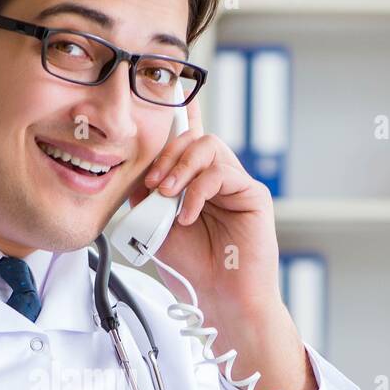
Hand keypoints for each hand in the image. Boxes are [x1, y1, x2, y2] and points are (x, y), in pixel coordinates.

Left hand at [126, 92, 279, 313]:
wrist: (218, 300)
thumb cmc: (191, 270)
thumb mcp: (156, 228)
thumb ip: (148, 197)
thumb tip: (136, 171)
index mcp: (196, 183)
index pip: (189, 140)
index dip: (182, 110)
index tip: (169, 89)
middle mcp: (218, 179)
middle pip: (193, 138)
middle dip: (166, 154)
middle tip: (152, 183)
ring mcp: (237, 185)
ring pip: (208, 147)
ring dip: (180, 167)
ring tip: (167, 195)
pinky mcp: (253, 195)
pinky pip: (222, 173)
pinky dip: (198, 191)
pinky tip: (187, 214)